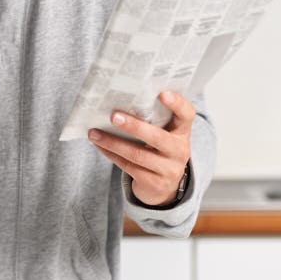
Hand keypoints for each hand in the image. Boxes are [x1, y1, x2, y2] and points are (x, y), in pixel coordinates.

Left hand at [87, 90, 193, 205]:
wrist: (165, 186)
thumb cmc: (158, 148)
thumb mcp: (163, 132)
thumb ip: (151, 118)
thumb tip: (117, 99)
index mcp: (182, 131)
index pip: (186, 114)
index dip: (177, 103)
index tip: (162, 93)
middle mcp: (180, 150)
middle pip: (157, 137)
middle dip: (133, 126)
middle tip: (113, 116)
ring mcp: (169, 170)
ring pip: (137, 154)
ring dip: (112, 142)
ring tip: (94, 132)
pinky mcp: (154, 184)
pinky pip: (128, 166)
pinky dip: (110, 153)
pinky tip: (99, 144)